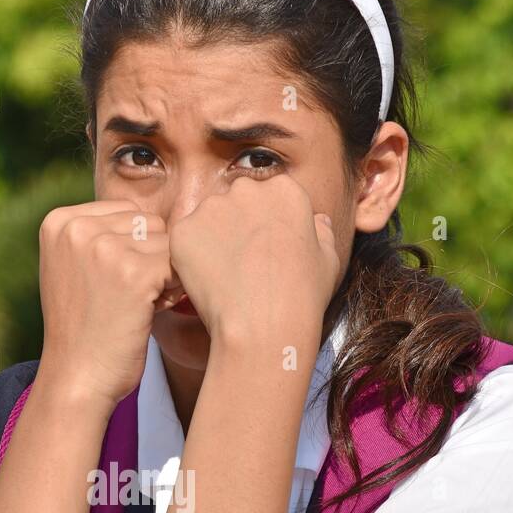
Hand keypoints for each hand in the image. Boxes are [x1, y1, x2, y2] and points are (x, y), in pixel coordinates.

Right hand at [38, 200, 177, 408]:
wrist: (76, 380)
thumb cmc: (83, 330)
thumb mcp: (74, 269)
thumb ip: (99, 235)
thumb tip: (156, 214)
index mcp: (59, 221)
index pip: (127, 211)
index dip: (133, 248)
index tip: (110, 283)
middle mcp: (77, 227)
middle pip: (150, 224)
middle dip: (150, 259)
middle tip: (126, 298)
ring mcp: (104, 248)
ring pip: (167, 244)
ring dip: (163, 276)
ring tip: (134, 306)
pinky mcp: (133, 273)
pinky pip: (177, 268)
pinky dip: (171, 293)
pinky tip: (147, 313)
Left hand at [168, 176, 340, 351]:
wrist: (263, 323)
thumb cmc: (301, 296)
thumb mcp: (328, 261)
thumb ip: (322, 233)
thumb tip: (318, 220)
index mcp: (284, 190)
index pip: (269, 198)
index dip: (266, 228)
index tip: (266, 252)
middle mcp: (247, 188)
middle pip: (236, 203)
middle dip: (237, 227)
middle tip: (243, 265)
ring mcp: (212, 207)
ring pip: (208, 220)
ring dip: (212, 241)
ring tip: (224, 276)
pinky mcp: (184, 229)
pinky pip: (184, 240)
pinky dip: (190, 258)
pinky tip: (207, 281)